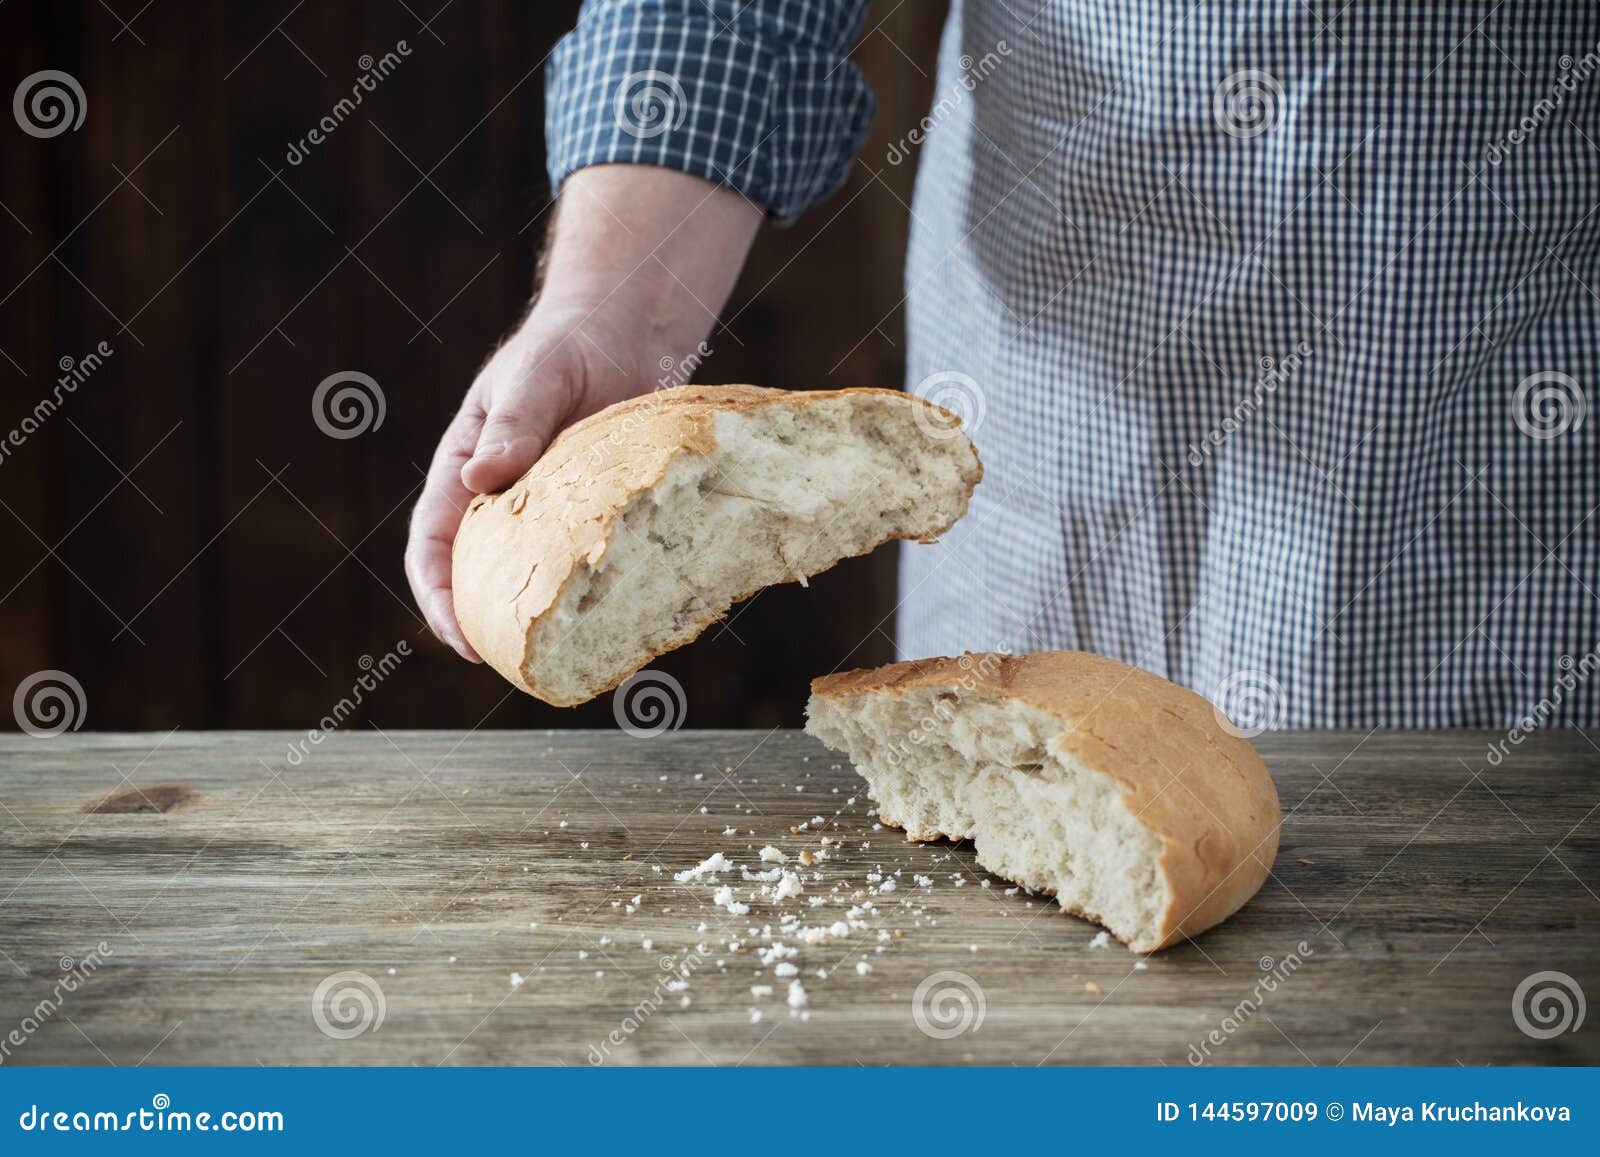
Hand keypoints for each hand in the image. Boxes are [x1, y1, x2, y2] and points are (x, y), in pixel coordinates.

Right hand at [405, 165, 762, 660]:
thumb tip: (479, 481)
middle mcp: (502, 504)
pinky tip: (627, 622)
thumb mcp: (535, 377)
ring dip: (545, 622)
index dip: (438, 598)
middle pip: (479, 579)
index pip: (431, 547)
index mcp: (465, 475)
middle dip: (489, 628)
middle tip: (519, 668)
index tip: (461, 638)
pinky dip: (601, 597)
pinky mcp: (597, 520)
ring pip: (536, 582)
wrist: (626, 337)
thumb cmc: (566, 348)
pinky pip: (592, 568)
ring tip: (571, 660)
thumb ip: (513, 424)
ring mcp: (550, 516)